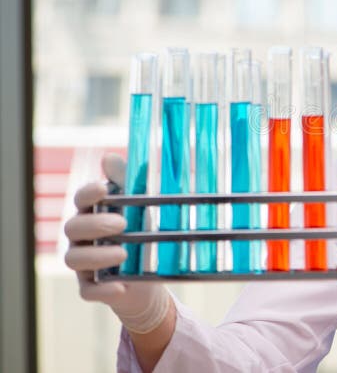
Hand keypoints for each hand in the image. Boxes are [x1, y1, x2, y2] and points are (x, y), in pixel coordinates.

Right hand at [64, 154, 171, 333]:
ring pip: (74, 259)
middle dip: (95, 224)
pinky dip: (102, 289)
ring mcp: (84, 265)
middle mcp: (82, 238)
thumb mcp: (141, 205)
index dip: (88, 193)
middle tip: (122, 224)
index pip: (81, 199)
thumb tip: (108, 157)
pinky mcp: (92, 288)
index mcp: (93, 213)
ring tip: (123, 253)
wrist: (151, 277)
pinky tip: (119, 286)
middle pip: (72, 228)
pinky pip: (87, 291)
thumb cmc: (143, 233)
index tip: (105, 188)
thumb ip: (127, 181)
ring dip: (97, 256)